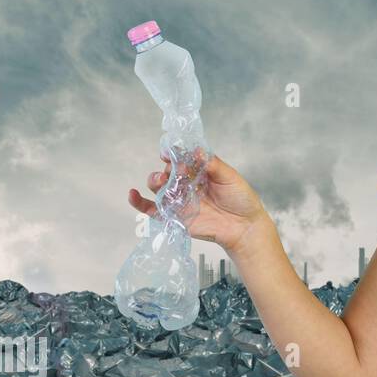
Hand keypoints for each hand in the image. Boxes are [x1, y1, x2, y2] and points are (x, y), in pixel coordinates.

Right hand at [127, 146, 270, 258]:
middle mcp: (186, 184)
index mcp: (199, 171)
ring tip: (161, 179)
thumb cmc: (241, 199)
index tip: (168, 151)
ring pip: (158, 187)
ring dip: (155, 180)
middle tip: (175, 170)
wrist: (244, 226)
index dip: (173, 153)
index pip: (181, 158)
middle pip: (167, 171)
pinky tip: (132, 194)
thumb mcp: (229, 177)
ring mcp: (179, 200)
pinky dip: (138, 202)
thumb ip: (213, 164)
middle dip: (167, 168)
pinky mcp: (174, 216)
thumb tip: (196, 150)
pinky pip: (151, 209)